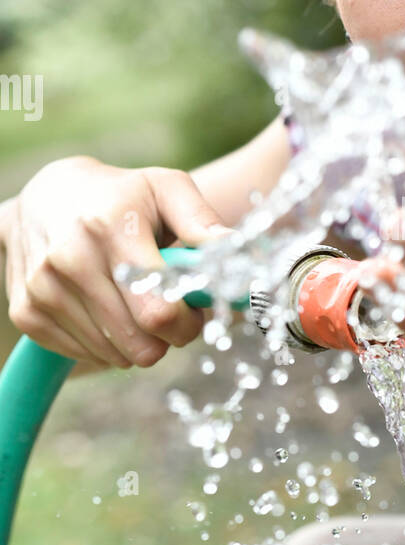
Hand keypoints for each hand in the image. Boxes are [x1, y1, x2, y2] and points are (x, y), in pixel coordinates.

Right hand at [2, 157, 230, 366]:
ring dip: (136, 342)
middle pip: (139, 343)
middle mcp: (70, 258)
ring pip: (113, 355)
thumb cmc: (121, 195)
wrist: (44, 196)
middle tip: (167, 310)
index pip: (159, 311)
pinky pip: (83, 356)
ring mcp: (42, 287)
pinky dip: (104, 344)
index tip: (193, 312)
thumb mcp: (166, 188)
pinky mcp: (26, 311)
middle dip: (166, 338)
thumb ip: (203, 222)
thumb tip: (238, 253)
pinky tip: (106, 310)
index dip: (188, 325)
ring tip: (134, 303)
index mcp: (111, 226)